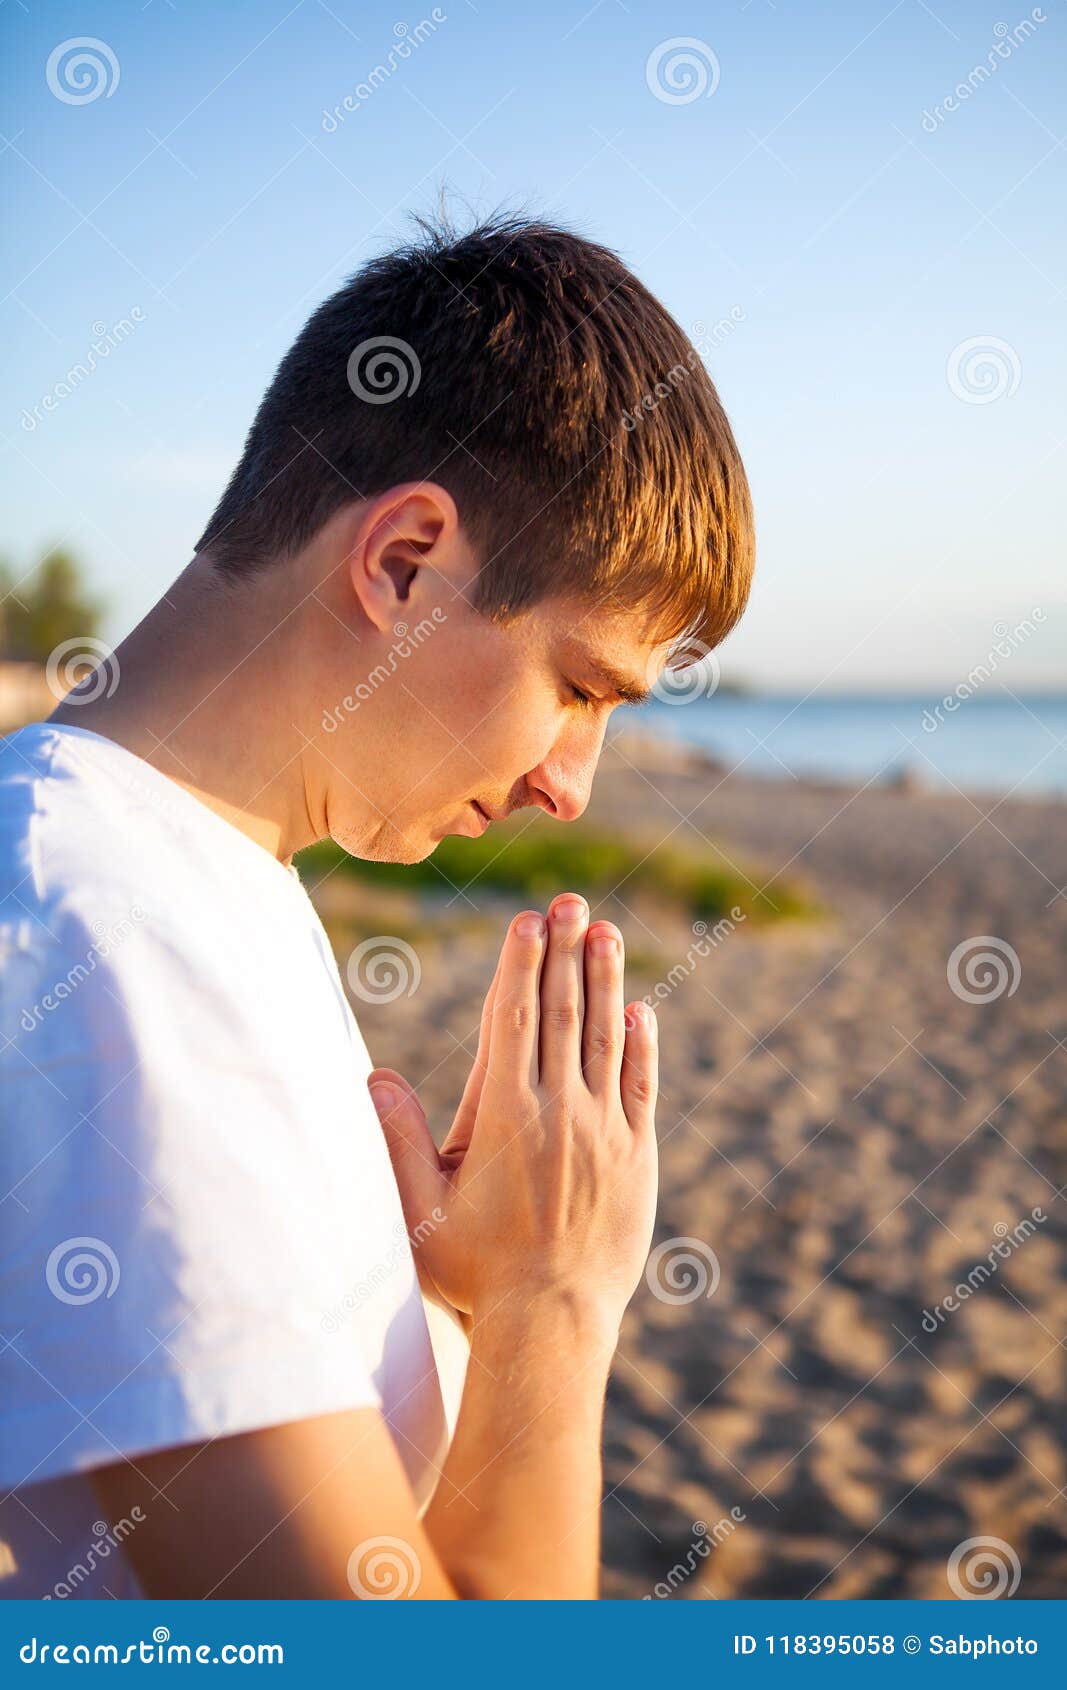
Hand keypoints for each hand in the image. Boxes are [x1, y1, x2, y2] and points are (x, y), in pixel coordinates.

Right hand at [367, 894, 658, 1331]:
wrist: (551, 1323)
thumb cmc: (473, 1272)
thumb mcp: (419, 1209)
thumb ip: (398, 1141)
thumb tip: (373, 1077)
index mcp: (505, 1116)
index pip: (514, 1019)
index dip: (520, 964)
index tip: (527, 921)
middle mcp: (560, 1112)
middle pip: (563, 1013)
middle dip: (564, 952)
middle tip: (569, 902)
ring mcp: (604, 1132)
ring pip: (606, 1038)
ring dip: (605, 981)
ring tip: (604, 932)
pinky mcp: (636, 1157)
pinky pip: (642, 1086)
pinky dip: (642, 1044)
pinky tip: (643, 1009)